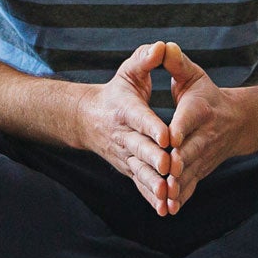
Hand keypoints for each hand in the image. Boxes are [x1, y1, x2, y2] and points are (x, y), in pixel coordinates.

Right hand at [78, 42, 176, 214]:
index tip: (167, 135)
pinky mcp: (128, 169)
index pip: (140, 118)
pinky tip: (165, 210)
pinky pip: (140, 185)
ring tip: (167, 195)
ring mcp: (124, 155)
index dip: (153, 126)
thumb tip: (161, 46)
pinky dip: (150, 197)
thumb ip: (145, 59)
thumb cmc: (117, 92)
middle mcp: (123, 135)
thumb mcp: (129, 71)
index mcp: (125, 109)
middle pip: (139, 148)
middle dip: (154, 159)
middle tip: (169, 168)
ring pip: (140, 171)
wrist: (88, 119)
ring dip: (152, 184)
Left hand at [160, 43, 250, 212]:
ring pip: (190, 172)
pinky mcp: (202, 170)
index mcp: (200, 109)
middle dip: (178, 163)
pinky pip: (192, 185)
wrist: (237, 122)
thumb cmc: (207, 94)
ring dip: (178, 186)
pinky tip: (168, 210)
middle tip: (166, 173)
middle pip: (190, 150)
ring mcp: (204, 155)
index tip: (170, 137)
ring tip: (165, 198)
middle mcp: (205, 135)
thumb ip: (176, 62)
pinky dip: (181, 198)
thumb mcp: (193, 74)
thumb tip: (164, 47)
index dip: (180, 127)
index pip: (189, 119)